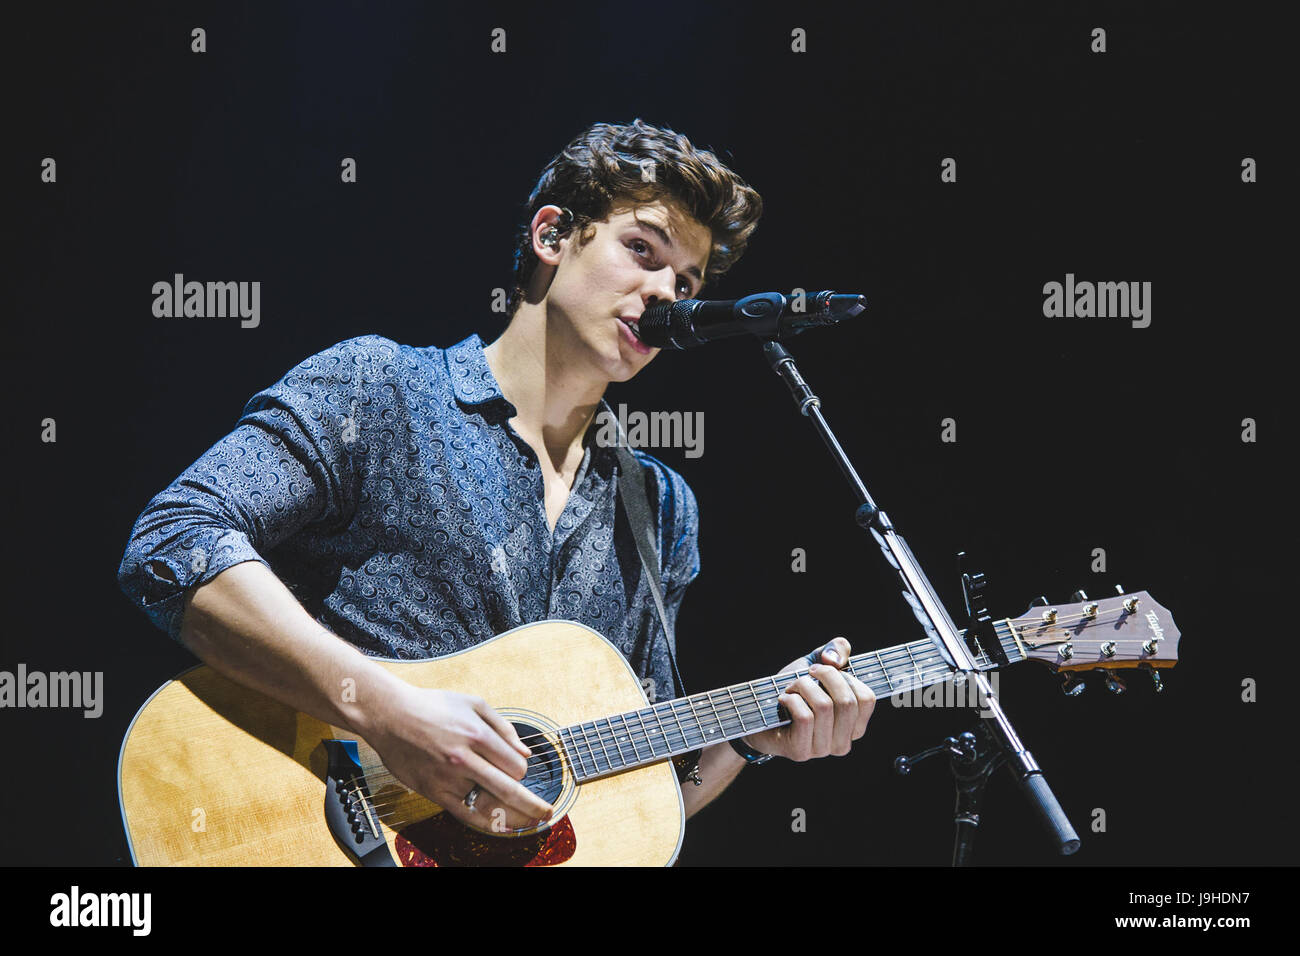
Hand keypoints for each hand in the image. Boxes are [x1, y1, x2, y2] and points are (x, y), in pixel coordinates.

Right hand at [366, 685, 553, 830]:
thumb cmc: (432, 706)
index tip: (521, 773)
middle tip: (548, 812)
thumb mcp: (473, 704)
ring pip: (488, 804)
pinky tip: (500, 827)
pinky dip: (486, 824)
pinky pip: (464, 814)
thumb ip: (503, 727)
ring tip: (528, 823)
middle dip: (534, 805)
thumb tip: (525, 751)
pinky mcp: (433, 791)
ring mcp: (448, 778)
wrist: (390, 715)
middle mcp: (464, 758)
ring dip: (511, 815)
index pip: (515, 766)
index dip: (523, 773)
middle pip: (509, 790)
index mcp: (477, 734)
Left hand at [742, 637, 874, 760]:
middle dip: (825, 676)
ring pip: (824, 706)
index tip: (826, 669)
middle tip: (808, 673)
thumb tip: (834, 660)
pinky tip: (783, 700)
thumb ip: (837, 650)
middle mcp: (843, 742)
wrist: (760, 712)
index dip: (846, 677)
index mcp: (854, 725)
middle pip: (847, 701)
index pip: (867, 698)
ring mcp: (822, 750)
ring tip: (792, 687)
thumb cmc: (794, 689)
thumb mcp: (817, 662)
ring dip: (803, 686)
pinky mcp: (800, 751)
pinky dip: (791, 700)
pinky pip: (804, 717)